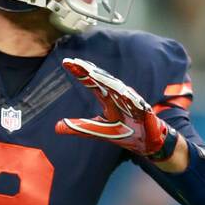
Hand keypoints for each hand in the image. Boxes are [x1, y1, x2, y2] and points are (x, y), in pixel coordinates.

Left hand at [55, 57, 175, 159]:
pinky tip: (124, 93)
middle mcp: (118, 96)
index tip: (66, 62)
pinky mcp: (144, 112)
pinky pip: (137, 104)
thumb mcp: (97, 131)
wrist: (147, 141)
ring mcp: (132, 102)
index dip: (80, 72)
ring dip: (107, 81)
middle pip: (103, 80)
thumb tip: (57, 127)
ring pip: (118, 89)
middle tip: (76, 63)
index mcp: (107, 98)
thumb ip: (79, 127)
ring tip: (94, 73)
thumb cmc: (124, 132)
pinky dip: (131, 99)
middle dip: (90, 71)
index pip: (91, 82)